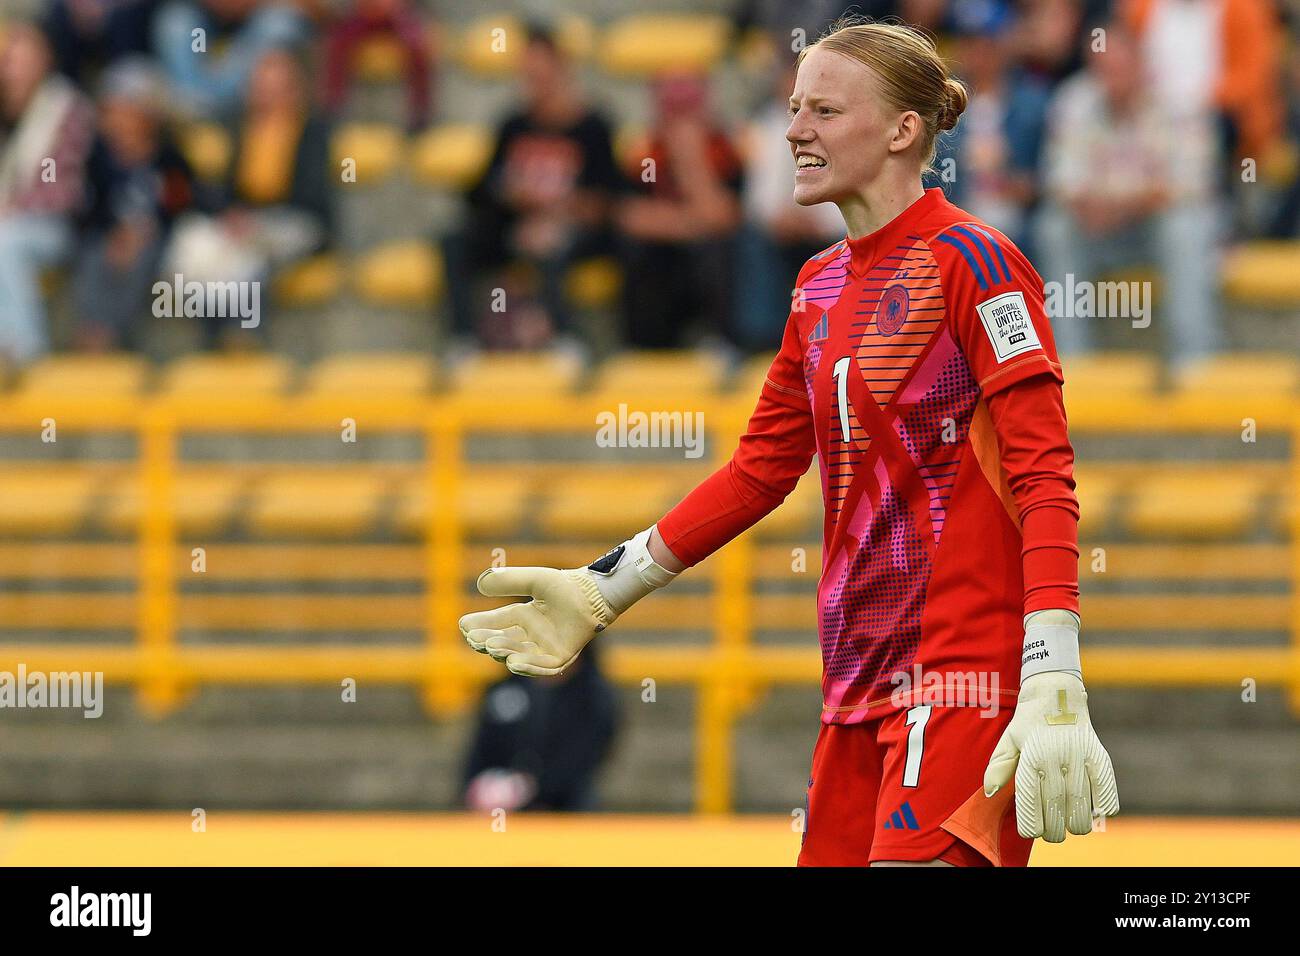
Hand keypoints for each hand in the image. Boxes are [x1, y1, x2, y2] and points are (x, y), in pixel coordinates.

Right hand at [460, 528, 678, 677]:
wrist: (594, 594)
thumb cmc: (566, 585)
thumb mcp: (534, 579)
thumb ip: (509, 580)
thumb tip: (480, 583)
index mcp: (522, 617)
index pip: (495, 625)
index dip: (479, 626)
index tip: (463, 625)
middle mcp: (531, 635)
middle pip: (503, 643)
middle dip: (488, 642)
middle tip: (477, 639)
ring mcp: (545, 648)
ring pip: (519, 656)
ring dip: (505, 654)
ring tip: (493, 648)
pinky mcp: (561, 657)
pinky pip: (543, 667)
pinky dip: (530, 666)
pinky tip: (515, 663)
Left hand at [983, 670, 1119, 841]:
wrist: (1056, 692)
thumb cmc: (1028, 722)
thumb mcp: (1008, 740)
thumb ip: (998, 767)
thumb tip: (989, 793)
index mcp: (1030, 756)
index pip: (1029, 800)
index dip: (1030, 824)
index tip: (1030, 832)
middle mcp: (1054, 757)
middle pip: (1055, 808)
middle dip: (1053, 830)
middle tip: (1052, 834)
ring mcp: (1078, 756)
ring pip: (1081, 804)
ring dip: (1077, 823)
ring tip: (1071, 826)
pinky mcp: (1099, 755)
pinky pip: (1105, 788)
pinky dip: (1104, 806)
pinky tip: (1097, 812)